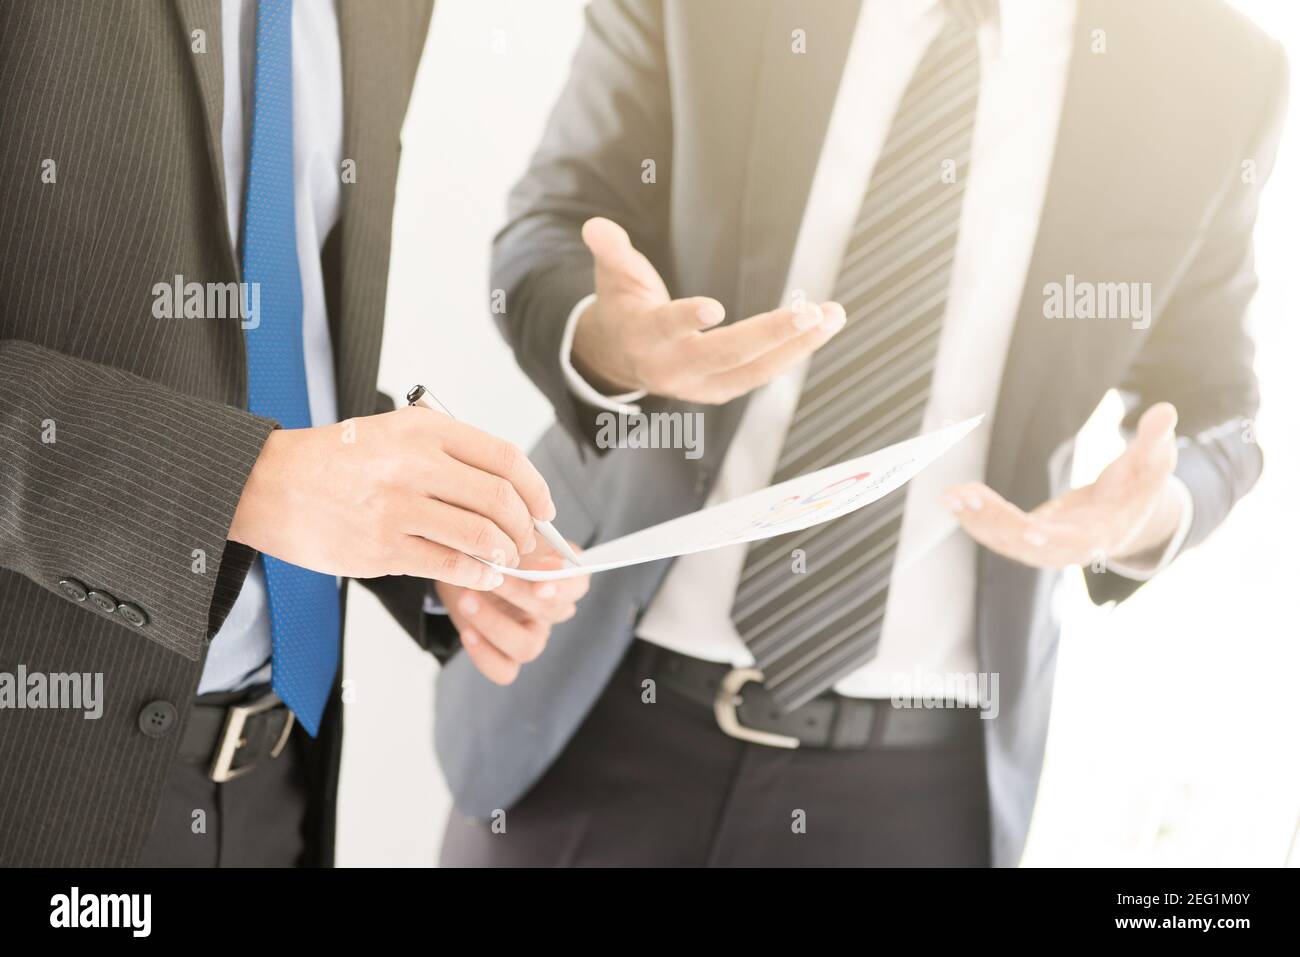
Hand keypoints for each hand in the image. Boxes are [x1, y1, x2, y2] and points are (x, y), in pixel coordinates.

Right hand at [229, 405, 554, 589]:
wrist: (267, 483)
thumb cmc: (334, 459)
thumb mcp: (392, 430)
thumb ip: (446, 450)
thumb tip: (507, 485)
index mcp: (423, 430)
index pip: (504, 458)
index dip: (536, 488)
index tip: (545, 508)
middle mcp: (414, 465)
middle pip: (500, 500)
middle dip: (525, 528)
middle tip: (527, 541)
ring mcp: (398, 508)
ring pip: (480, 536)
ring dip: (504, 555)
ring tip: (506, 561)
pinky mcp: (381, 548)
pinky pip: (448, 566)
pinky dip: (477, 575)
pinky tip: (482, 576)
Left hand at [435, 540, 590, 683]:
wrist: (453, 560)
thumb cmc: (488, 541)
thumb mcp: (504, 527)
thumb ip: (522, 534)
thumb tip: (540, 551)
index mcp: (560, 574)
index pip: (579, 583)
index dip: (564, 583)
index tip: (540, 576)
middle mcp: (549, 607)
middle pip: (554, 613)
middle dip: (521, 594)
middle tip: (494, 576)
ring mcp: (528, 632)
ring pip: (529, 647)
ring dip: (497, 624)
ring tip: (468, 598)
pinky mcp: (503, 653)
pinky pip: (505, 670)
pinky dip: (486, 656)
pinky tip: (467, 632)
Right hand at [573, 216, 847, 402]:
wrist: (620, 359)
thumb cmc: (623, 307)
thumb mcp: (612, 276)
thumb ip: (610, 250)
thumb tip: (594, 227)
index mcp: (643, 337)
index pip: (665, 329)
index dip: (686, 319)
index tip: (714, 308)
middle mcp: (672, 369)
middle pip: (724, 356)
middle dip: (770, 335)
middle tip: (811, 313)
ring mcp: (699, 386)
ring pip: (752, 371)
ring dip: (796, 347)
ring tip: (832, 316)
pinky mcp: (720, 390)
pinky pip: (761, 374)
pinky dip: (793, 353)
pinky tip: (821, 328)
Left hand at [945, 403, 1182, 569]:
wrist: (1126, 517)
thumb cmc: (1139, 488)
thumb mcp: (1152, 464)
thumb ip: (1155, 441)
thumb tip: (1166, 412)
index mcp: (1101, 535)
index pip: (1074, 542)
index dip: (1052, 539)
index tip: (1028, 532)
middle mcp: (1068, 548)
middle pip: (1027, 543)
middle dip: (996, 521)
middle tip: (967, 496)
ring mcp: (1044, 547)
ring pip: (1005, 540)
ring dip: (976, 519)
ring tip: (951, 496)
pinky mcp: (1027, 538)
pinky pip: (997, 533)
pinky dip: (975, 517)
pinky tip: (954, 498)